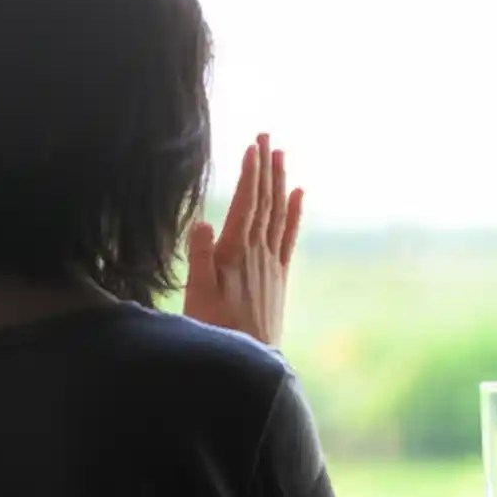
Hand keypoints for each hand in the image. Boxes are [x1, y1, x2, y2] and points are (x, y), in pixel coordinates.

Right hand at [183, 133, 303, 346]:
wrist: (249, 361)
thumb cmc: (215, 331)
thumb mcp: (198, 296)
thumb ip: (200, 259)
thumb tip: (203, 222)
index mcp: (236, 253)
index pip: (246, 203)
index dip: (250, 174)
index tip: (252, 146)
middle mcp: (258, 252)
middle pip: (264, 200)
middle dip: (264, 167)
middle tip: (266, 135)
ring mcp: (271, 263)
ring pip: (278, 212)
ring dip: (279, 181)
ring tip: (280, 154)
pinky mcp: (279, 276)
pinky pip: (289, 236)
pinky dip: (294, 211)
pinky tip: (298, 193)